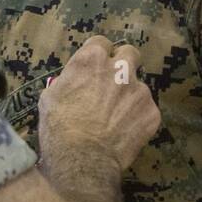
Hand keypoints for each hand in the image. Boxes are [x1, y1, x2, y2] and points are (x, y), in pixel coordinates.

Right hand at [37, 35, 160, 174]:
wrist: (82, 159)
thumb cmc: (58, 127)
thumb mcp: (50, 97)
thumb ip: (67, 81)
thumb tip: (72, 82)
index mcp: (92, 59)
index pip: (101, 42)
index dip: (97, 55)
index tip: (94, 68)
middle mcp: (120, 69)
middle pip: (130, 53)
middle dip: (124, 64)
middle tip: (114, 82)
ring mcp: (140, 90)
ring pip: (138, 85)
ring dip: (129, 96)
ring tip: (115, 118)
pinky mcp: (151, 113)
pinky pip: (146, 110)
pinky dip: (137, 118)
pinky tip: (123, 132)